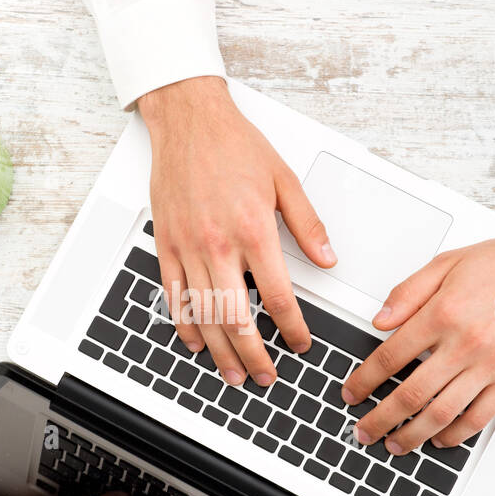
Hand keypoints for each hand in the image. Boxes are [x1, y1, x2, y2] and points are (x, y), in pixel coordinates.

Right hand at [139, 76, 336, 386]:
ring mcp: (187, 247)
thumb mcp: (285, 179)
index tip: (301, 344)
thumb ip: (308, 224)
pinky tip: (198, 343)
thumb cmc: (234, 144)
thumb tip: (328, 259)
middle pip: (237, 319)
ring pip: (204, 316)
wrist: (188, 119)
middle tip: (267, 377)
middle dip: (255, 356)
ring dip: (221, 353)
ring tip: (235, 374)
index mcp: (254, 229)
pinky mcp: (166, 244)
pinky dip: (186, 325)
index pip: (278, 296)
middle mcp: (218, 244)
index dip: (292, 329)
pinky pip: (174, 296)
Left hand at [343, 194, 494, 453]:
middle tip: (363, 430)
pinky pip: (479, 416)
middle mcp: (466, 343)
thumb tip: (379, 321)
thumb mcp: (446, 263)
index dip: (364, 380)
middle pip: (411, 394)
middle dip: (380, 418)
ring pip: (443, 413)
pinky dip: (455, 434)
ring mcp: (491, 365)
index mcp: (443, 313)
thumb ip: (408, 293)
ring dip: (412, 435)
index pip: (390, 357)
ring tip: (394, 444)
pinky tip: (439, 438)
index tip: (351, 393)